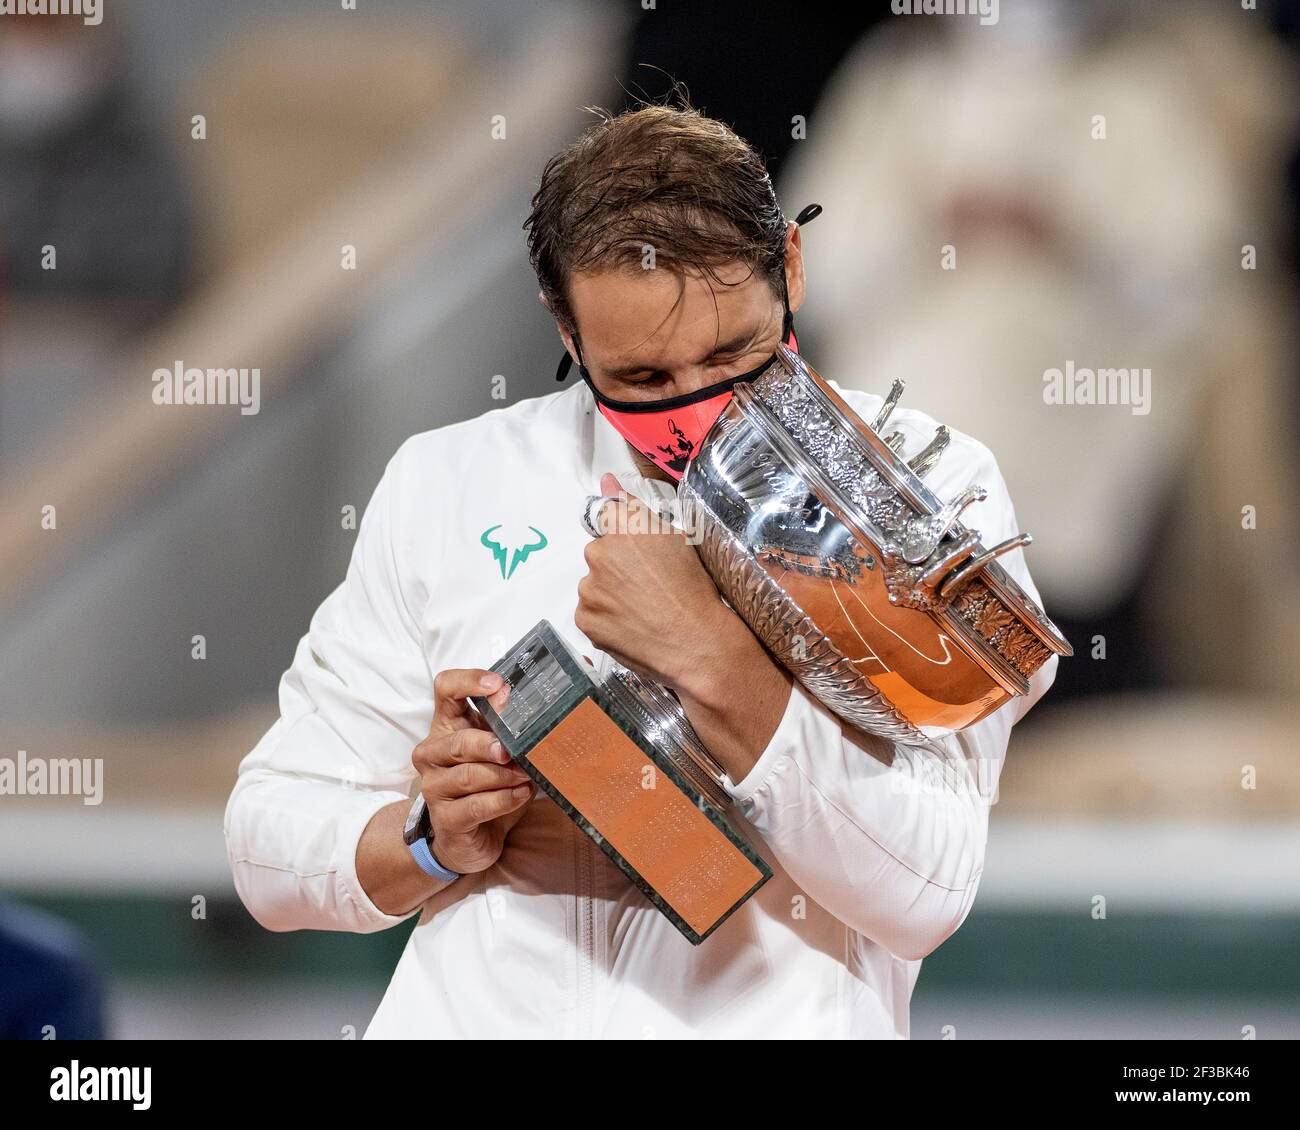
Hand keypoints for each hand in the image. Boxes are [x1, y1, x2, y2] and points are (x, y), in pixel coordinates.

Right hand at [411, 668, 535, 874]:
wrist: (473, 838)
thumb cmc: (491, 786)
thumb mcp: (505, 752)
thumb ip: (518, 729)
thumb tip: (558, 702)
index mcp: (449, 726)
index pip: (446, 688)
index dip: (468, 681)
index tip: (498, 684)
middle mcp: (434, 753)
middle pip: (458, 740)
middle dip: (489, 744)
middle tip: (513, 750)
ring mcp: (435, 786)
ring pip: (467, 775)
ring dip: (502, 775)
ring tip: (525, 776)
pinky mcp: (445, 818)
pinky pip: (475, 805)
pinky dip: (503, 800)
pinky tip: (521, 794)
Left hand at [576, 473, 729, 691]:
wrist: (696, 642)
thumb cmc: (694, 588)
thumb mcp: (676, 538)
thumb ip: (634, 508)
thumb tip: (607, 481)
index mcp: (624, 527)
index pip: (606, 513)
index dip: (621, 532)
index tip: (632, 548)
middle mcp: (599, 554)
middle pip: (600, 554)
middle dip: (618, 567)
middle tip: (648, 587)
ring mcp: (589, 589)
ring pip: (594, 585)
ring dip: (610, 594)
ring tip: (642, 610)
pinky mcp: (585, 620)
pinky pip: (591, 614)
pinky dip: (606, 619)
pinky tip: (632, 626)